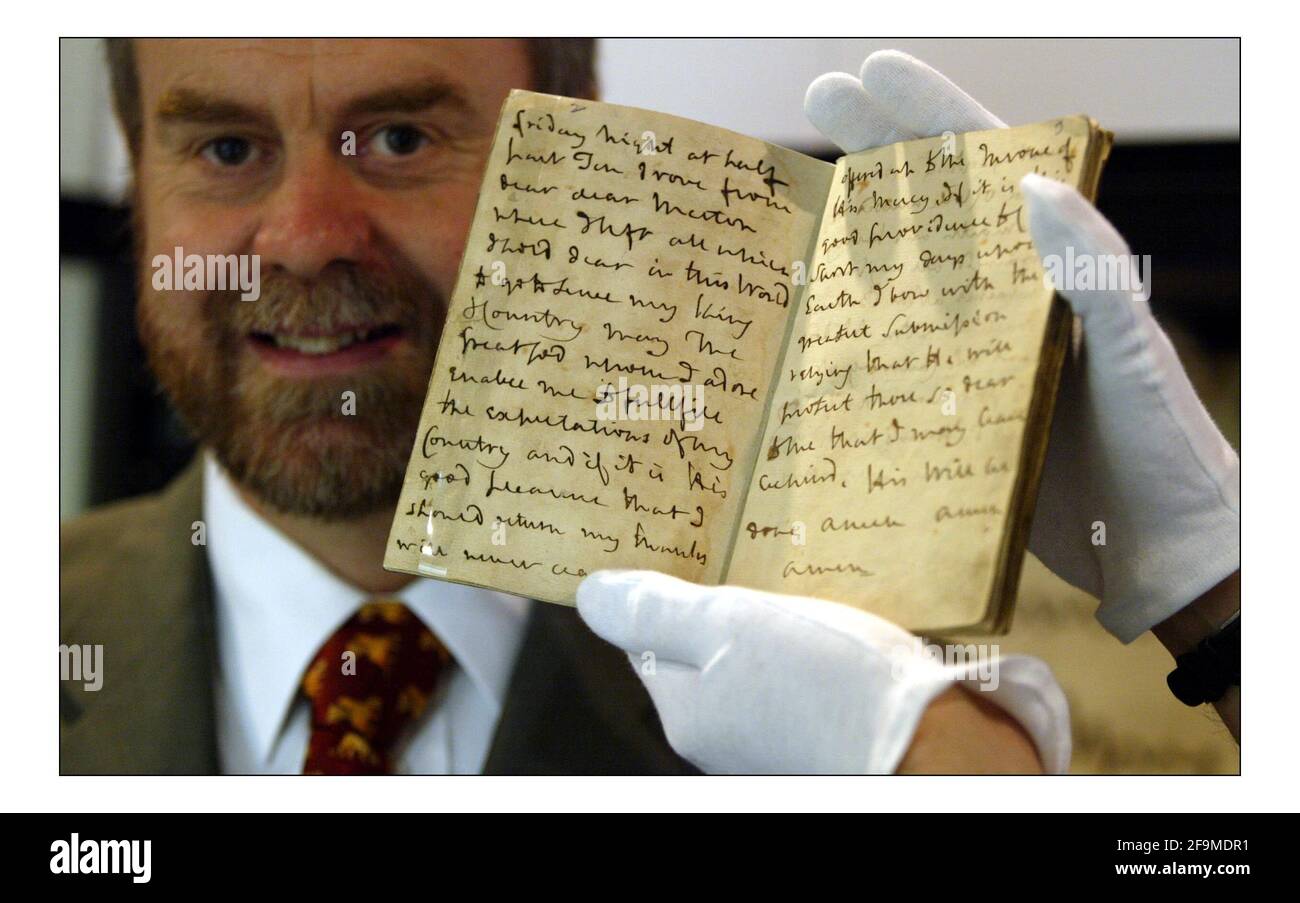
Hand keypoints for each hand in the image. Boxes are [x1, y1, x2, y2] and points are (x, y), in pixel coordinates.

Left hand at [576, 570, 1069, 773]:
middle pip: (701, 644)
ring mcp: (775, 731)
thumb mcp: (726, 628)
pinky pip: (801, 667)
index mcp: (685, 708)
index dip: (656, 579)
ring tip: (785, 555)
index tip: (671, 530)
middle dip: (713, 590)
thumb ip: (656, 610)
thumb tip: (588, 593)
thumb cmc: (823, 687)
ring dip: (764, 609)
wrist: (934, 748)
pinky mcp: (827, 724)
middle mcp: (722, 729)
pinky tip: (827, 601)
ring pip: (754, 654)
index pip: (648, 634)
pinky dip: (806, 633)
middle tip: (733, 529)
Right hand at [805, 51, 1239, 641]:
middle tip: (816, 104)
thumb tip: (1031, 184)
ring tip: (796, 202)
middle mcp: (1009, 299)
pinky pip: (893, 358)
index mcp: (1055, 269)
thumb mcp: (1133, 354)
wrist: (1159, 549)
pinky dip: (851, 335)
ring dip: (853, 238)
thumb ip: (1090, 272)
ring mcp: (977, 352)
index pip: (989, 170)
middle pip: (933, 209)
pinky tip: (804, 329)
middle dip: (878, 150)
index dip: (929, 116)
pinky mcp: (955, 408)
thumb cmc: (1161, 446)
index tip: (868, 74)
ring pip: (904, 279)